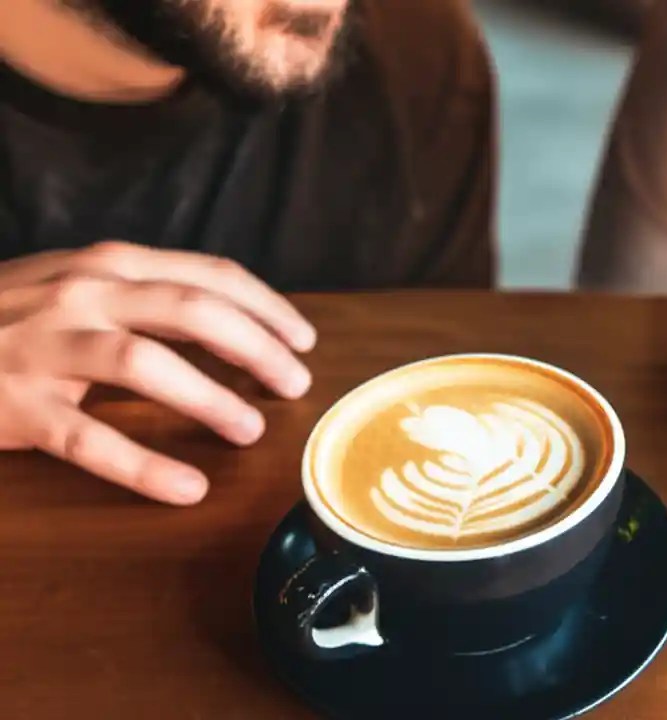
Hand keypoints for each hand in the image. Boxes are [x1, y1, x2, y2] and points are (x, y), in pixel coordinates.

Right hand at [0, 242, 316, 504]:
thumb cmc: (8, 313)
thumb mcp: (77, 283)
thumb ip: (145, 294)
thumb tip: (231, 322)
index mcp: (107, 265)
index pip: (208, 276)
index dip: (266, 308)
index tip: (304, 340)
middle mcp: (82, 294)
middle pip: (193, 311)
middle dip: (257, 348)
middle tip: (295, 386)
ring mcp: (46, 347)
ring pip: (145, 363)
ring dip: (208, 397)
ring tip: (251, 430)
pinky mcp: (17, 404)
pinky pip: (88, 438)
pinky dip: (142, 466)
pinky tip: (186, 488)